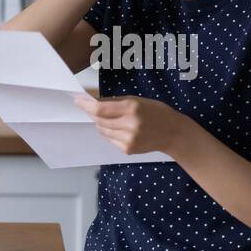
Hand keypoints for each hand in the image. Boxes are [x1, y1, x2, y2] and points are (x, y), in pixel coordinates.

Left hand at [73, 93, 191, 156]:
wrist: (173, 133)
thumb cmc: (156, 112)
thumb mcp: (138, 101)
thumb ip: (116, 102)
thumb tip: (94, 102)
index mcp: (131, 108)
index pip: (100, 109)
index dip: (85, 105)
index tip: (77, 100)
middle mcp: (129, 124)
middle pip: (99, 120)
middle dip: (92, 114)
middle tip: (92, 108)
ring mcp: (128, 139)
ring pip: (102, 130)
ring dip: (101, 124)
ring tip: (112, 119)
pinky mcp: (127, 149)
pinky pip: (110, 139)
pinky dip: (109, 133)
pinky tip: (119, 129)